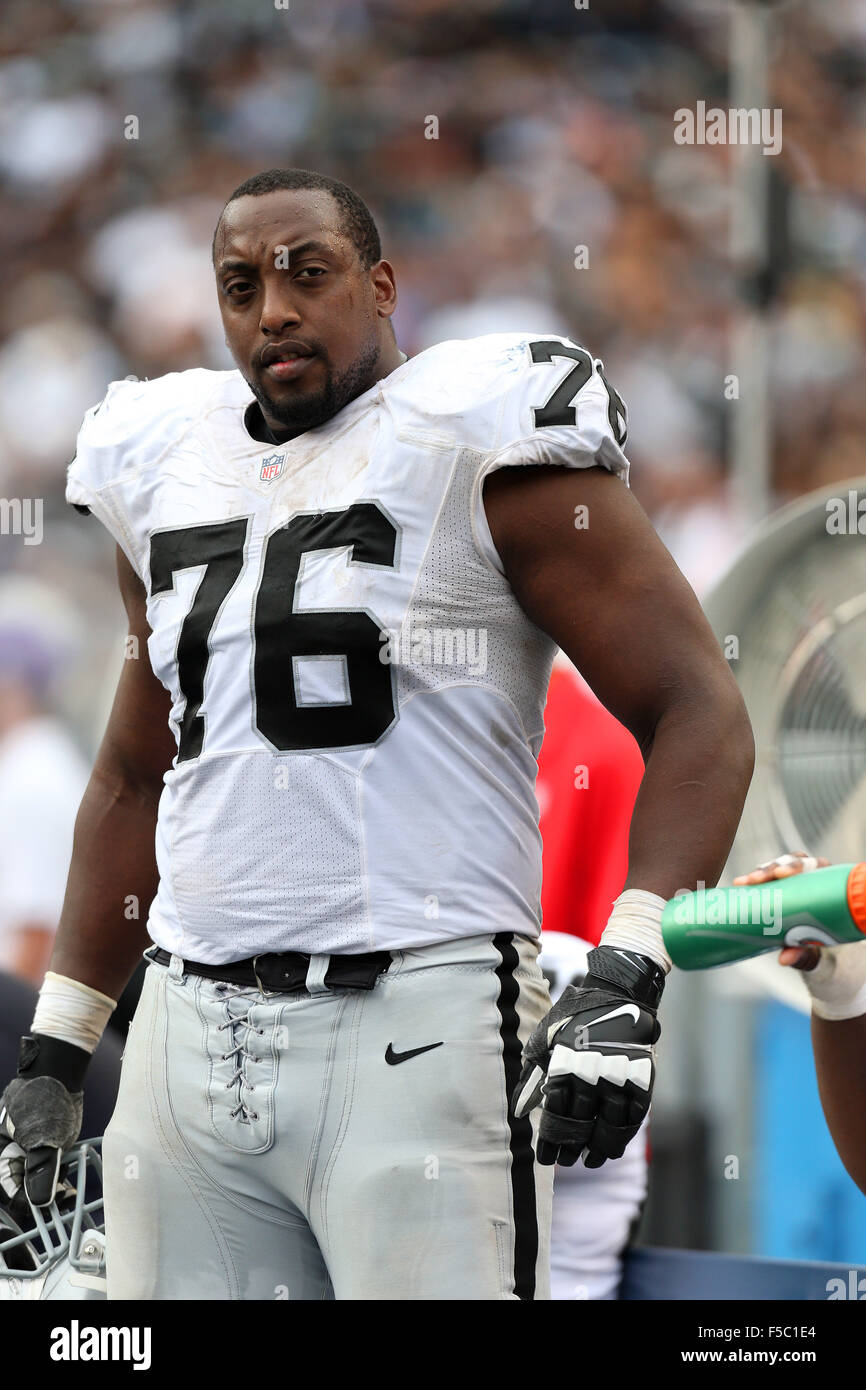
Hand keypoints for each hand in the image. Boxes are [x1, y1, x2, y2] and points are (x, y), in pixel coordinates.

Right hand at [0, 1035, 86, 1207]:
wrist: (57, 1072)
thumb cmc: (43, 1099)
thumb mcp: (42, 1137)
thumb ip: (40, 1170)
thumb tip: (40, 1203)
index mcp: (0, 1156)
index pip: (10, 1193)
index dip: (29, 1205)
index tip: (51, 1207)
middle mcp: (9, 1158)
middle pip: (22, 1192)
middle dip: (42, 1199)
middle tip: (64, 1197)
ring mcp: (26, 1154)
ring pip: (36, 1184)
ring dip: (51, 1190)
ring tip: (69, 1189)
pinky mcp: (42, 1150)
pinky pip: (47, 1172)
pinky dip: (57, 1178)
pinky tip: (70, 1180)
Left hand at [513, 945, 663, 1167]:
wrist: (618, 994)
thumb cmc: (574, 1017)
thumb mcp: (545, 1039)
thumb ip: (532, 1076)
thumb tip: (520, 1112)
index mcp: (565, 1064)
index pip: (556, 1115)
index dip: (551, 1141)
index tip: (547, 1156)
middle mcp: (592, 1074)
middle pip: (581, 1125)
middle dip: (571, 1148)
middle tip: (565, 1161)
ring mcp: (620, 1077)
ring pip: (609, 1128)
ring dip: (598, 1150)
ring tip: (588, 1161)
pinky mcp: (643, 1078)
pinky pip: (634, 1118)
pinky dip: (623, 1136)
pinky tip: (613, 1147)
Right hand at [733, 851, 828, 970]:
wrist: (811, 944)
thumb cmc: (817, 941)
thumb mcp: (812, 948)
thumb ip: (802, 953)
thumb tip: (784, 960)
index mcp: (827, 885)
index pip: (816, 866)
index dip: (799, 866)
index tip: (782, 874)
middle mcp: (811, 876)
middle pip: (793, 861)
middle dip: (772, 868)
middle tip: (756, 880)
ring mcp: (793, 878)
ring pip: (777, 866)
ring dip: (760, 873)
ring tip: (743, 882)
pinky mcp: (778, 883)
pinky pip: (765, 876)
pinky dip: (753, 879)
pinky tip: (741, 884)